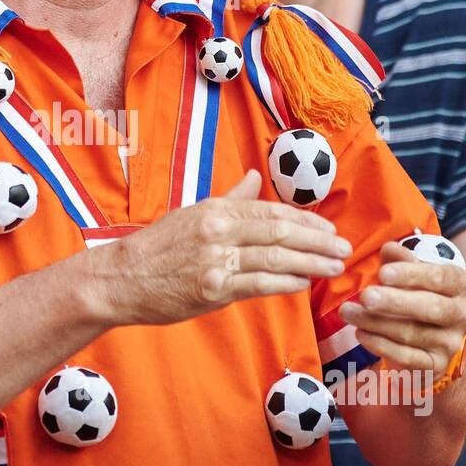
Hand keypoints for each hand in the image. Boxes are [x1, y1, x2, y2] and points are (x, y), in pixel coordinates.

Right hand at [92, 169, 352, 327]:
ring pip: (276, 259)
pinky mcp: (212, 289)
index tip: (329, 229)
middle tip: (343, 249)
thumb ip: (230, 199)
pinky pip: (259, 285)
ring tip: (334, 267)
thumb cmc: (157, 249)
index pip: (272, 211)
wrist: (121, 279)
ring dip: (311, 263)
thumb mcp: (193, 214)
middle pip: (281, 233)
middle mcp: (218, 230)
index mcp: (216, 209)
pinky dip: (286, 284)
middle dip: (318, 241)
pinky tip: (304, 284)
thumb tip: (255, 177)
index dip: (306, 221)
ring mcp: (216, 260)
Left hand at [338, 242, 465, 377]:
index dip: (411, 274)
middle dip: (394, 302)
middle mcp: (463, 314)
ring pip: (413, 333)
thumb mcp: (414, 274)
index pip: (439, 277)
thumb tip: (389, 248)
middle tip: (365, 296)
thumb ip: (402, 260)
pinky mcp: (437, 366)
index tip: (382, 273)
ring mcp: (452, 343)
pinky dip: (381, 346)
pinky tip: (361, 333)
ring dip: (376, 323)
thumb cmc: (419, 295)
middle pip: (430, 307)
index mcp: (462, 285)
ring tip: (348, 312)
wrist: (433, 340)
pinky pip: (407, 358)